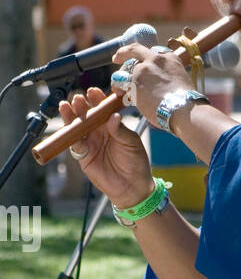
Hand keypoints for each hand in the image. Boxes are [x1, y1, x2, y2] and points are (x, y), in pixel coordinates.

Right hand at [58, 88, 153, 209]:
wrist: (132, 186)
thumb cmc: (136, 162)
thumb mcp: (131, 143)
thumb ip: (121, 130)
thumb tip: (113, 116)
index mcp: (112, 125)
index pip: (102, 109)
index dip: (97, 100)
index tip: (93, 92)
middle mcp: (99, 131)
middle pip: (87, 115)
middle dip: (81, 105)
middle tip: (79, 99)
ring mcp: (90, 142)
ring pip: (77, 127)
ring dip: (71, 117)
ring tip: (67, 107)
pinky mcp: (83, 155)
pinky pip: (75, 143)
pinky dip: (71, 136)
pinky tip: (70, 127)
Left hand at [112, 42, 195, 125]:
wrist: (183, 109)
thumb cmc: (187, 102)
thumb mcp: (183, 81)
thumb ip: (171, 77)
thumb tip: (165, 86)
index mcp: (170, 58)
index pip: (153, 52)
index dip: (144, 57)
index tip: (140, 60)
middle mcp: (155, 59)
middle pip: (134, 50)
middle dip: (123, 53)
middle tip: (116, 58)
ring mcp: (143, 69)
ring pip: (125, 69)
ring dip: (120, 76)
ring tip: (117, 86)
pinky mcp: (134, 82)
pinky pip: (121, 83)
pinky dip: (119, 88)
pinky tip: (119, 94)